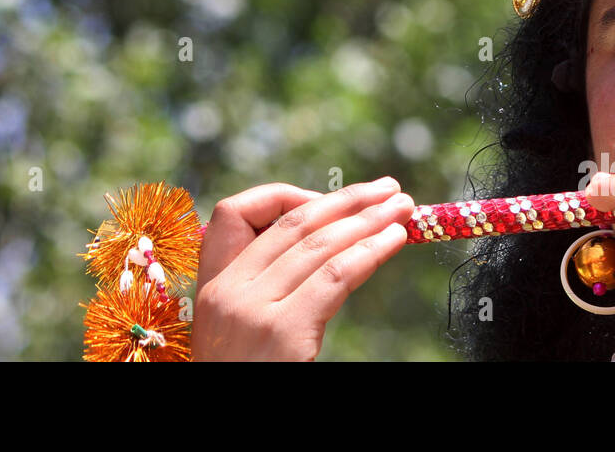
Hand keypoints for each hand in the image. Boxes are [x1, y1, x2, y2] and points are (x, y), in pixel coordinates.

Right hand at [190, 177, 414, 359]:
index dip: (284, 197)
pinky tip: (395, 240)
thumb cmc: (246, 376)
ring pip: (318, 243)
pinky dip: (370, 250)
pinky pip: (335, 275)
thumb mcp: (239, 330)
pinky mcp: (283, 332)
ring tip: (405, 208)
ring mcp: (252, 311)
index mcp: (210, 288)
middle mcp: (226, 293)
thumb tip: (323, 245)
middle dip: (346, 200)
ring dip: (368, 219)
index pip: (232, 213)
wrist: (223, 434)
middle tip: (388, 188)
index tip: (327, 201)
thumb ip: (263, 290)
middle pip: (292, 224)